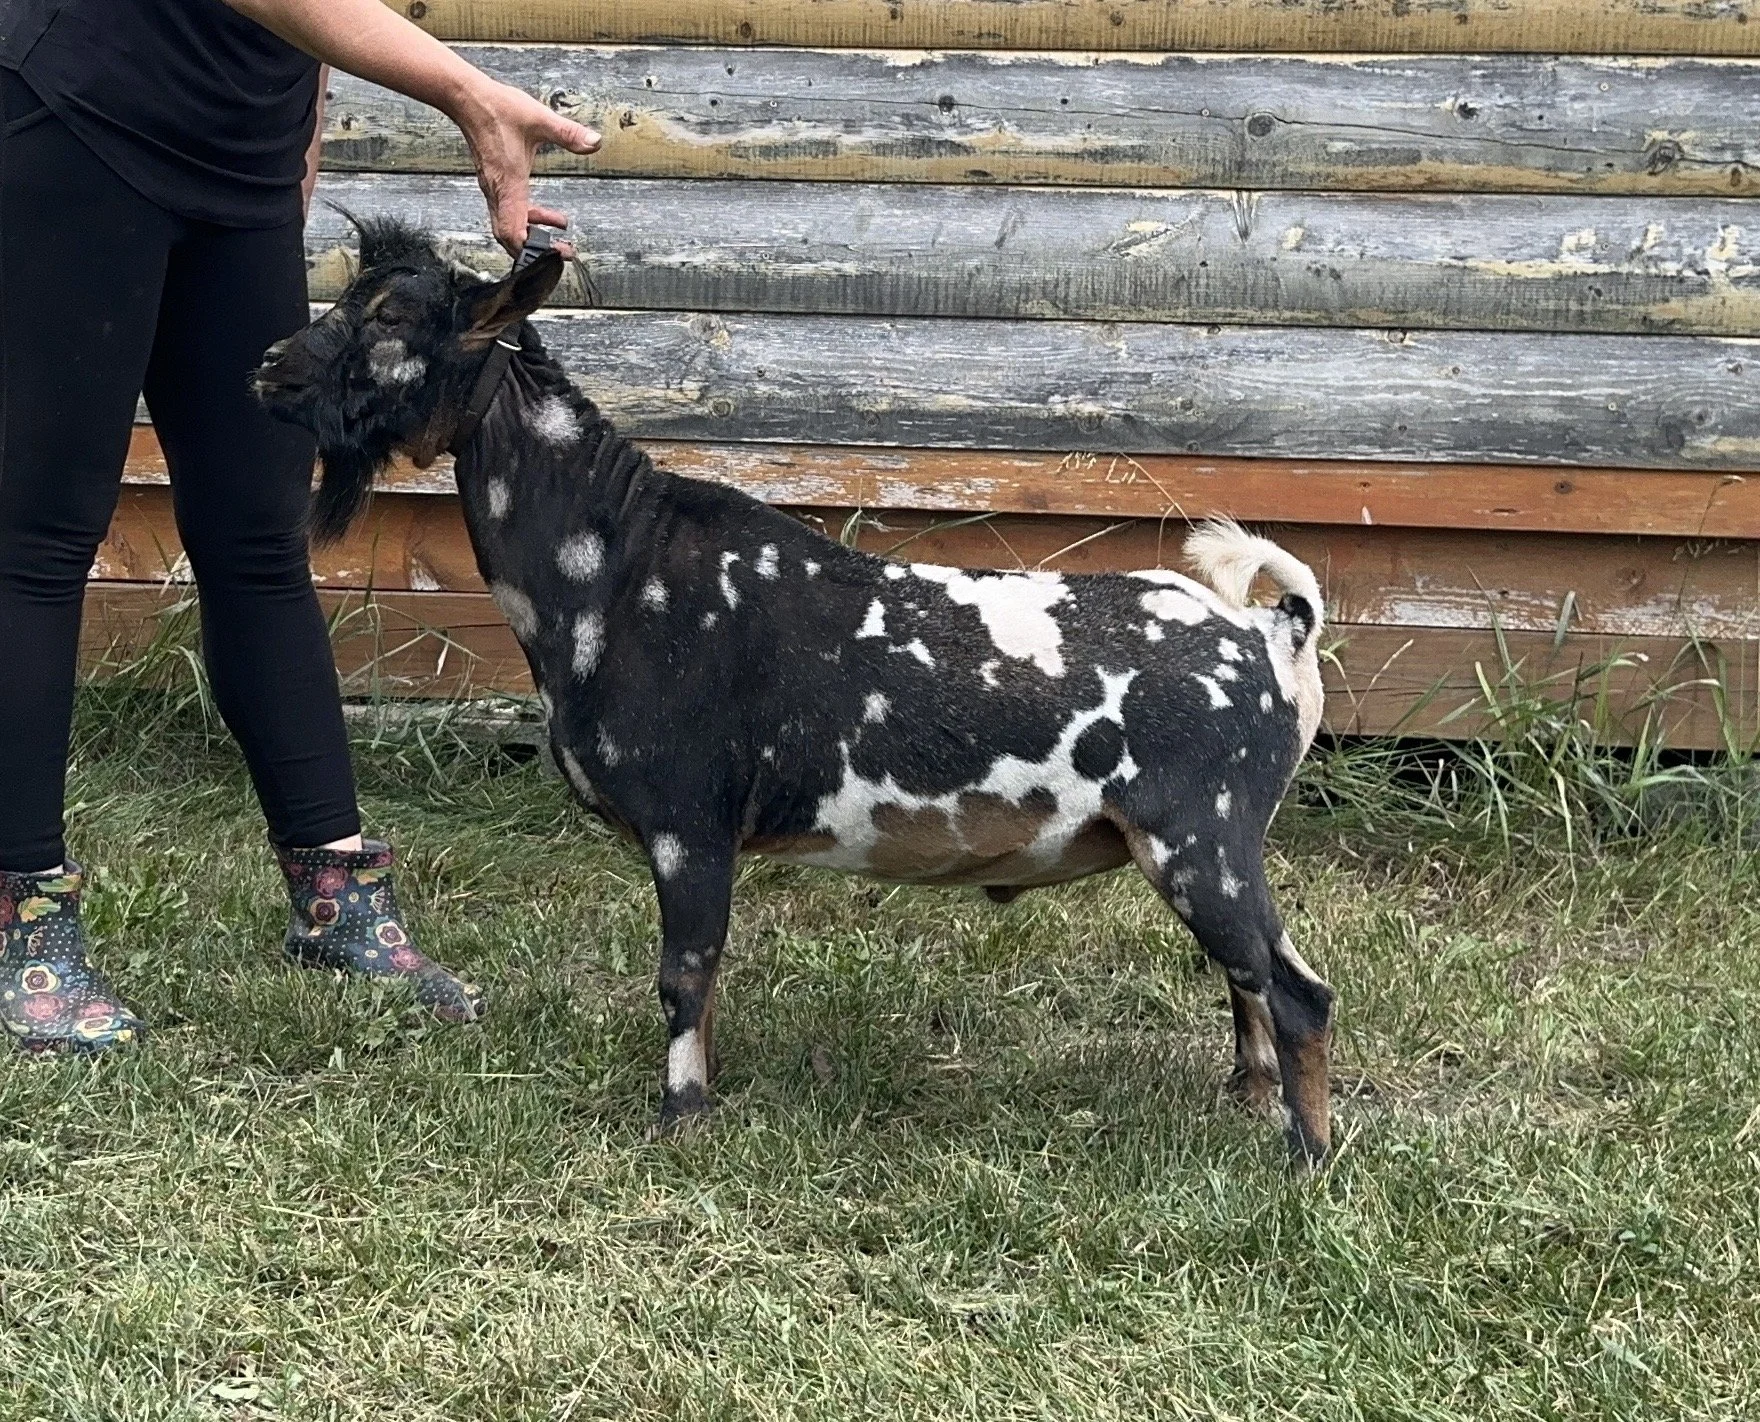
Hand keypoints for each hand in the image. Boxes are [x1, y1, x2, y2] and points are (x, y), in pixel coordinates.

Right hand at [454, 78, 599, 253]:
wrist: (467, 98)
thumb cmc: (497, 109)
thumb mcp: (540, 119)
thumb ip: (569, 133)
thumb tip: (594, 141)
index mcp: (509, 183)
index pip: (514, 233)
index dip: (532, 251)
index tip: (555, 253)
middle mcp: (498, 190)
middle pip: (509, 237)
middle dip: (534, 249)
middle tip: (559, 250)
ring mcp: (493, 187)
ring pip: (507, 225)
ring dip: (532, 231)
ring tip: (558, 225)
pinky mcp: (493, 180)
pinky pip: (507, 210)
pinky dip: (525, 216)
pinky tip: (540, 208)